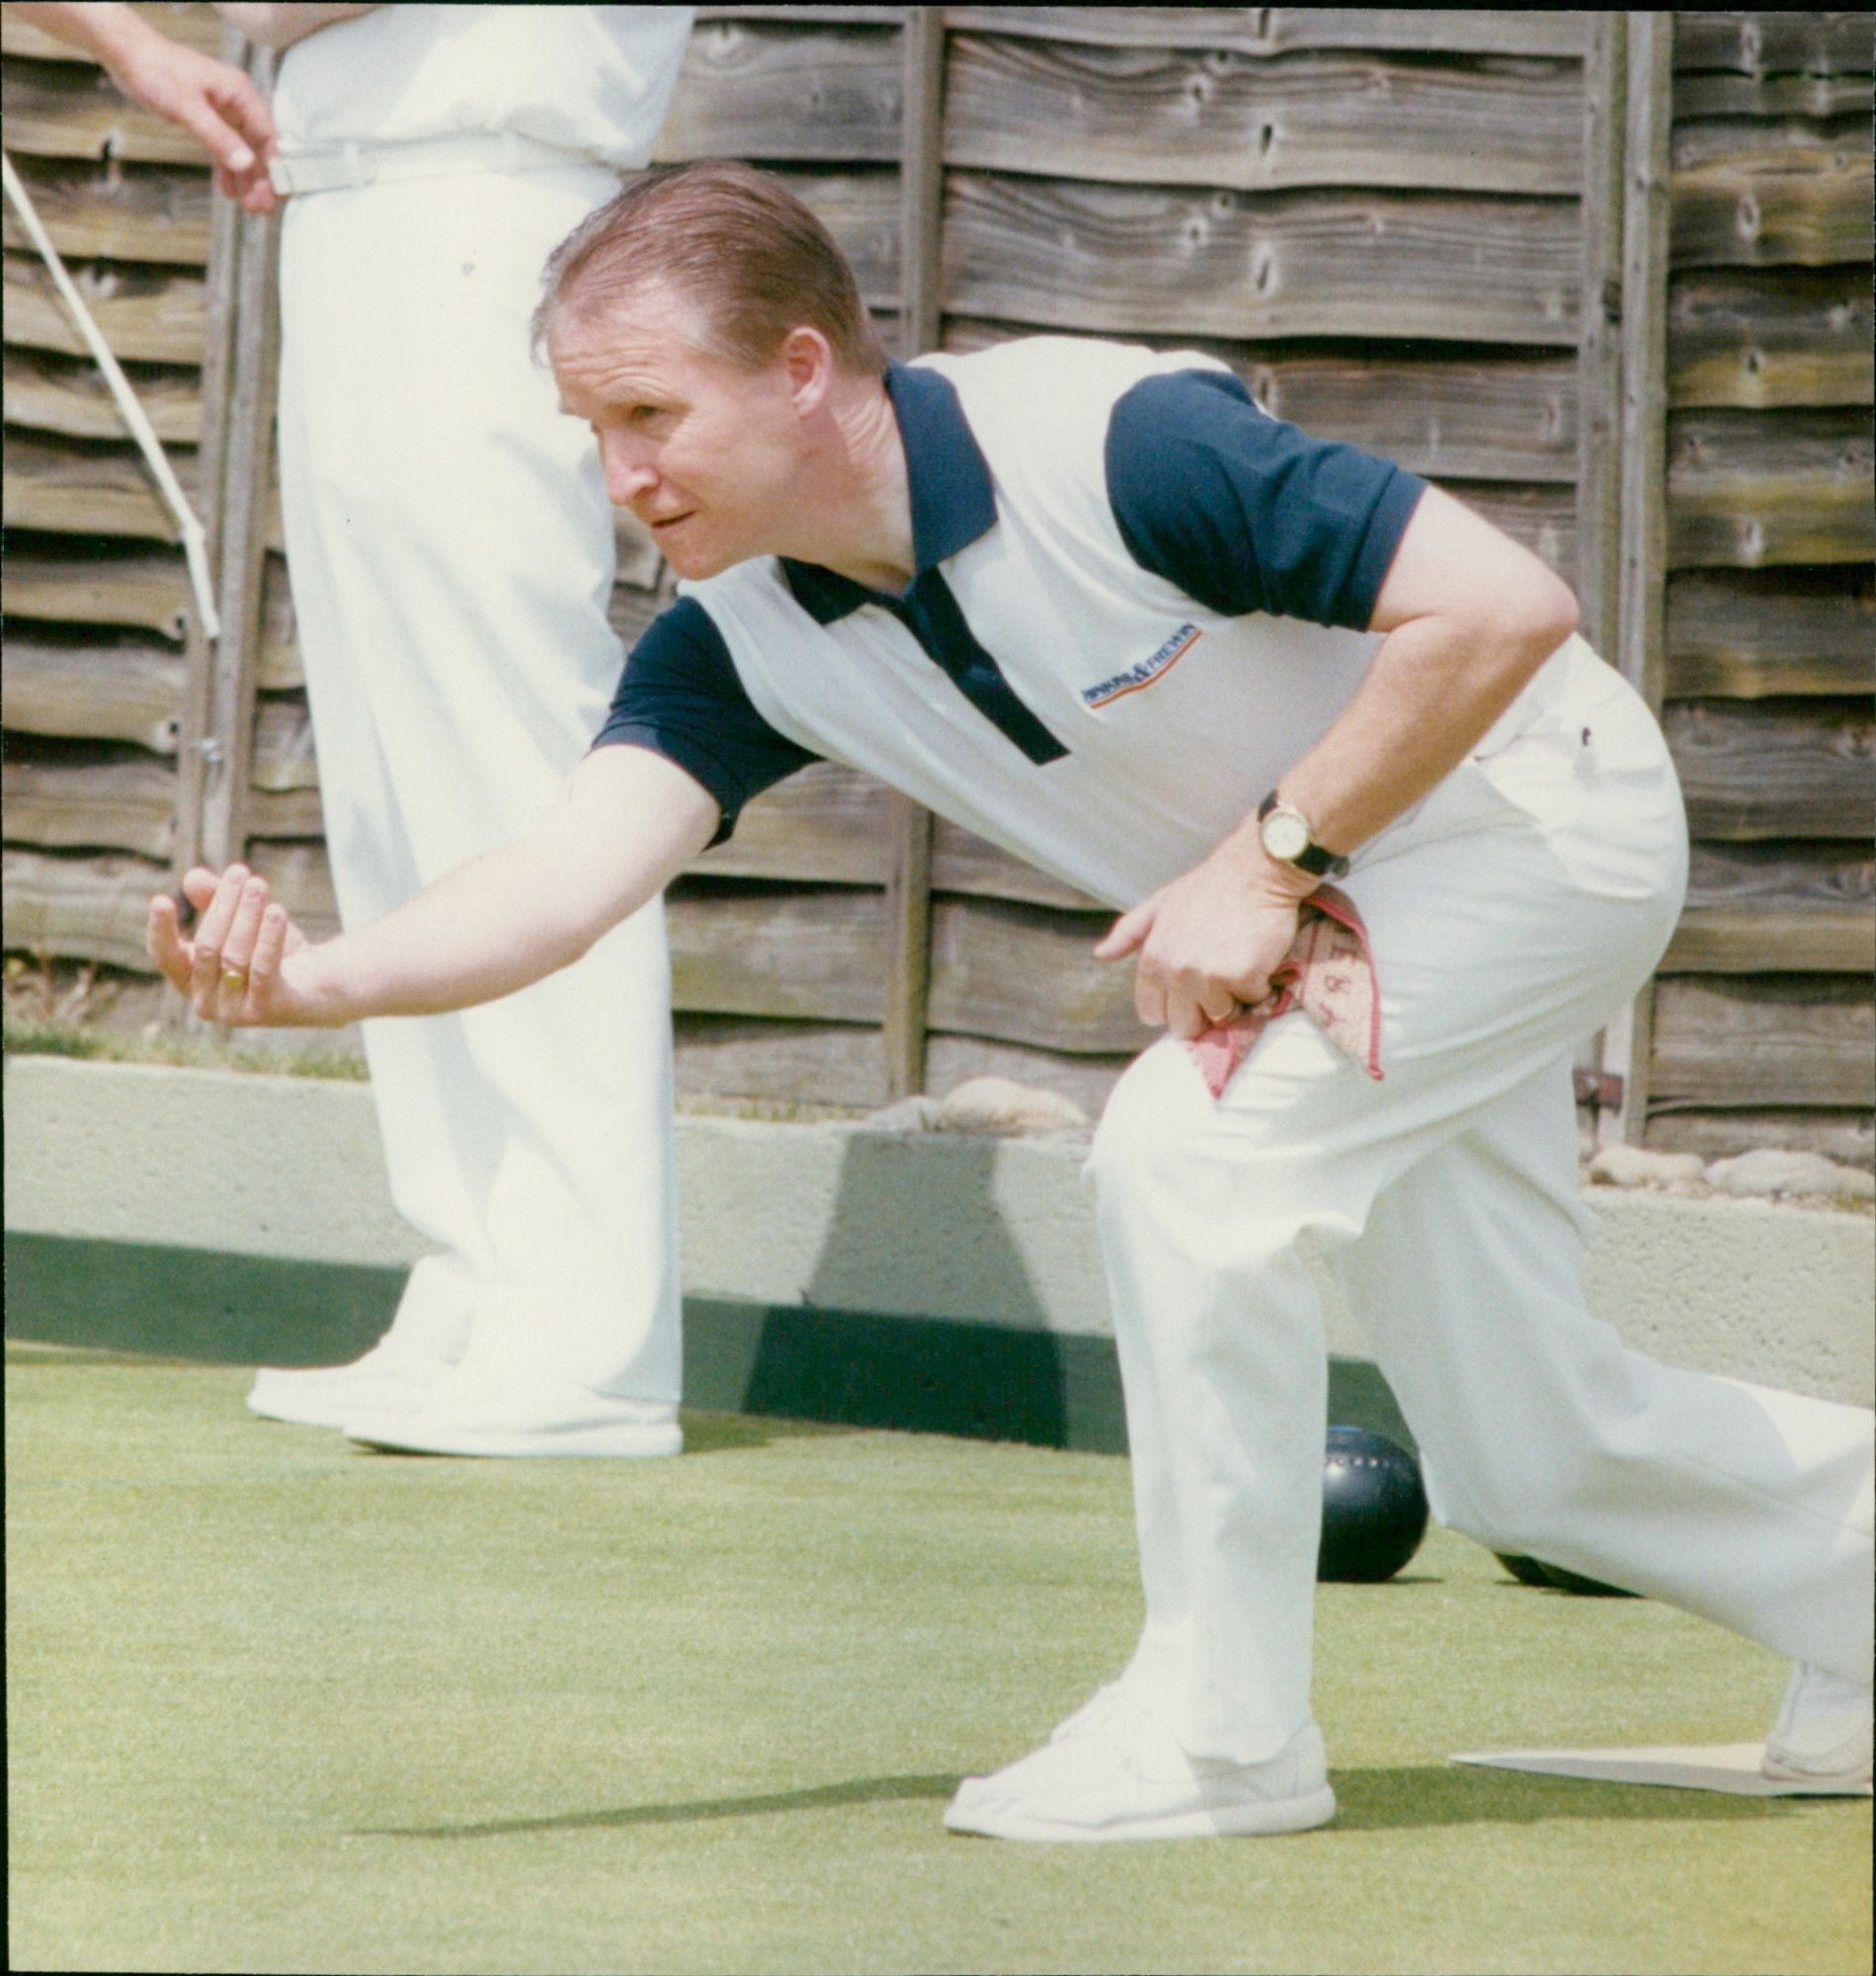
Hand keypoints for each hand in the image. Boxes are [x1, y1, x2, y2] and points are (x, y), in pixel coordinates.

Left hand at [106, 34, 279, 212]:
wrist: (127, 55)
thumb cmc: (156, 70)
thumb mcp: (188, 107)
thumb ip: (218, 136)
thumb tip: (246, 164)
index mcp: (240, 94)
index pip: (268, 135)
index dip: (276, 165)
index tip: (280, 193)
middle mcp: (236, 103)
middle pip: (258, 147)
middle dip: (262, 178)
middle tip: (263, 208)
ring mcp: (222, 112)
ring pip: (242, 151)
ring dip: (246, 179)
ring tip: (250, 207)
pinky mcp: (207, 119)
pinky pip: (224, 149)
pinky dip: (226, 169)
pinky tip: (229, 190)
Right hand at [147, 864, 321, 1024]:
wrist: (321, 986)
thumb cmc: (275, 951)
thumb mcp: (243, 921)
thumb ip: (215, 900)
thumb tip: (193, 878)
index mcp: (190, 982)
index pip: (166, 956)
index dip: (161, 929)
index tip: (161, 900)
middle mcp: (205, 1003)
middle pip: (207, 946)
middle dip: (223, 904)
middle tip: (240, 872)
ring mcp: (233, 1012)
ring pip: (233, 955)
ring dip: (247, 914)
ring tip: (258, 884)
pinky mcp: (265, 1011)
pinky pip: (262, 969)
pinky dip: (268, 937)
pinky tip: (276, 911)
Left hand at [1093, 837, 1313, 1040]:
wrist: (1255, 870)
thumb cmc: (1209, 887)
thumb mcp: (1160, 905)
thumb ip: (1129, 933)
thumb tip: (1102, 955)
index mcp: (1153, 959)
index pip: (1152, 1012)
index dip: (1173, 1007)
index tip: (1188, 994)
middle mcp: (1176, 972)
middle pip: (1185, 1025)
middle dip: (1202, 1011)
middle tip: (1218, 980)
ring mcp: (1209, 977)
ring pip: (1220, 1017)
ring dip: (1233, 998)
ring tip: (1237, 962)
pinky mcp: (1243, 978)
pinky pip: (1252, 1001)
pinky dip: (1259, 985)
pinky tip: (1256, 957)